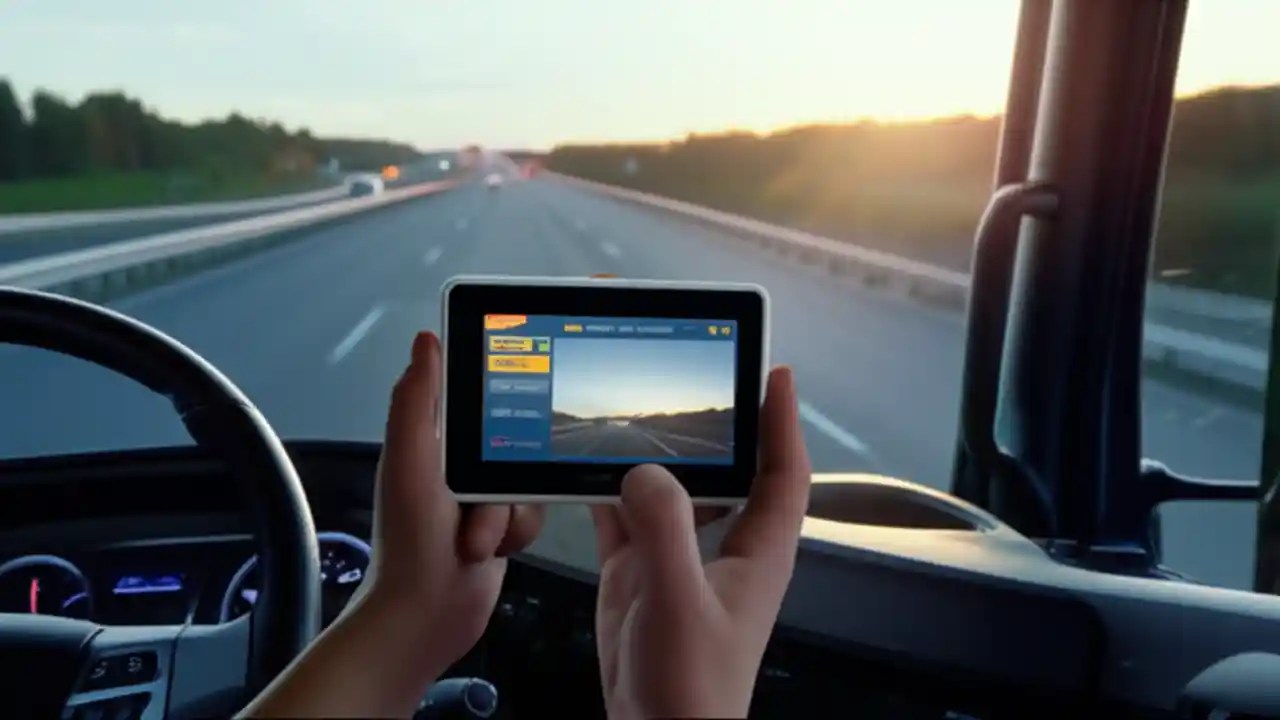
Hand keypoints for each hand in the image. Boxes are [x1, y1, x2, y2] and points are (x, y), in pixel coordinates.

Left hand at [363, 330, 543, 671]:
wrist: (427, 619)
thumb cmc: (410, 545)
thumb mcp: (410, 465)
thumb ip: (416, 402)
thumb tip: (426, 341)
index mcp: (426, 441)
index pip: (466, 395)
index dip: (489, 390)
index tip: (512, 393)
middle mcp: (451, 464)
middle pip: (509, 439)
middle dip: (502, 477)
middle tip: (477, 502)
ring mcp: (477, 497)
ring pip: (523, 478)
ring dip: (507, 512)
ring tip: (476, 538)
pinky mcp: (500, 526)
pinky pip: (531, 511)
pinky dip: (518, 531)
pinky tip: (492, 551)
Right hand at [591, 367, 810, 719]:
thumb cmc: (691, 688)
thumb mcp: (680, 601)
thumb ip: (665, 531)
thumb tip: (645, 471)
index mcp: (757, 552)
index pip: (782, 473)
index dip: (783, 422)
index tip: (773, 373)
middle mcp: (721, 548)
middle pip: (722, 469)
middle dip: (707, 426)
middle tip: (685, 378)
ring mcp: (677, 560)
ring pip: (666, 490)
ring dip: (647, 456)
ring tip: (626, 412)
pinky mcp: (637, 574)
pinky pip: (620, 517)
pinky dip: (602, 492)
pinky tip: (580, 469)